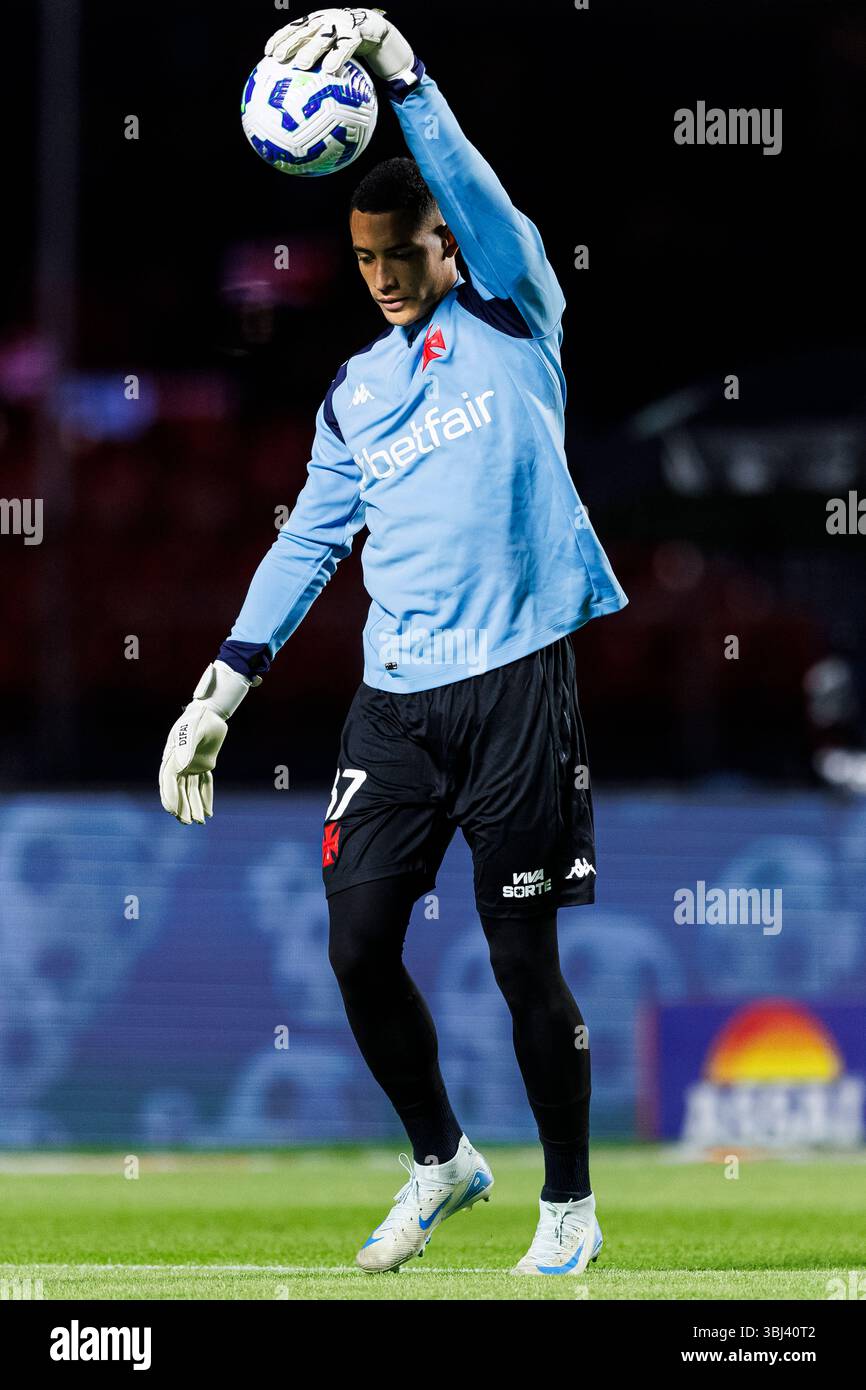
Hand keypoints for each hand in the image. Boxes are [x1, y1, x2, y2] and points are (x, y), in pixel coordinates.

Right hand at [159, 660, 258, 825]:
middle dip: (182, 806)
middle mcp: (180, 764)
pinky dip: (206, 798)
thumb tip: (182, 767)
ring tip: (199, 822)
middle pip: (180, 789)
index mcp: (172, 756)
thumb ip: (187, 746)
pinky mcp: (205, 765)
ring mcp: (192, 766)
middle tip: (186, 822)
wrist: (210, 711)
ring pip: (192, 790)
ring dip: (195, 806)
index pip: (169, 780)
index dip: (170, 795)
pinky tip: (209, 812)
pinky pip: (205, 785)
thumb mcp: (193, 729)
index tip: (172, 810)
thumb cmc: (198, 718)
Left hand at [265, 8, 414, 82]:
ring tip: (301, 65)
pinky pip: (346, 45)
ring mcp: (343, 24)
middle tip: (278, 59)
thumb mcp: (337, 59)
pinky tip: (330, 71)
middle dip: (291, 43)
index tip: (267, 54)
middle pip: (305, 30)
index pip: (295, 28)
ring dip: (310, 50)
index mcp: (318, 24)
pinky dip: (337, 57)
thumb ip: (322, 71)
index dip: (280, 37)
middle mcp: (328, 21)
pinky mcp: (358, 31)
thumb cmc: (355, 53)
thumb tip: (305, 98)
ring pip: (323, 36)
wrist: (381, 35)